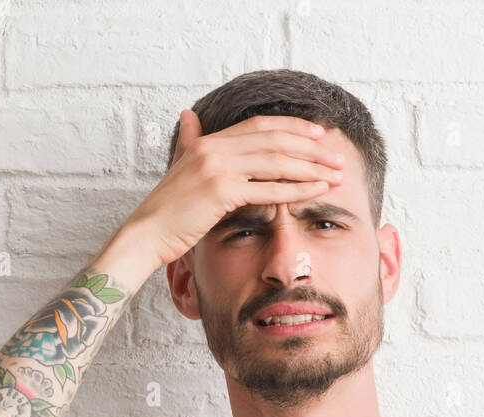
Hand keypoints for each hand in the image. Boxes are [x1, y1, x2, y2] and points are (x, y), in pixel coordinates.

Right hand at [126, 109, 347, 267]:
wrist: (146, 233)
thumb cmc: (166, 211)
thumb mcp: (179, 168)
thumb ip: (189, 142)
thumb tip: (188, 116)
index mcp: (208, 142)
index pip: (260, 126)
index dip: (293, 127)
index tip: (319, 133)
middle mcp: (214, 149)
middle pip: (274, 140)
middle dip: (311, 147)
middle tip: (337, 155)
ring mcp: (217, 169)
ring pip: (276, 161)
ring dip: (311, 167)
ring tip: (336, 173)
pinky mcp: (220, 192)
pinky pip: (268, 188)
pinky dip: (296, 188)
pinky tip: (316, 190)